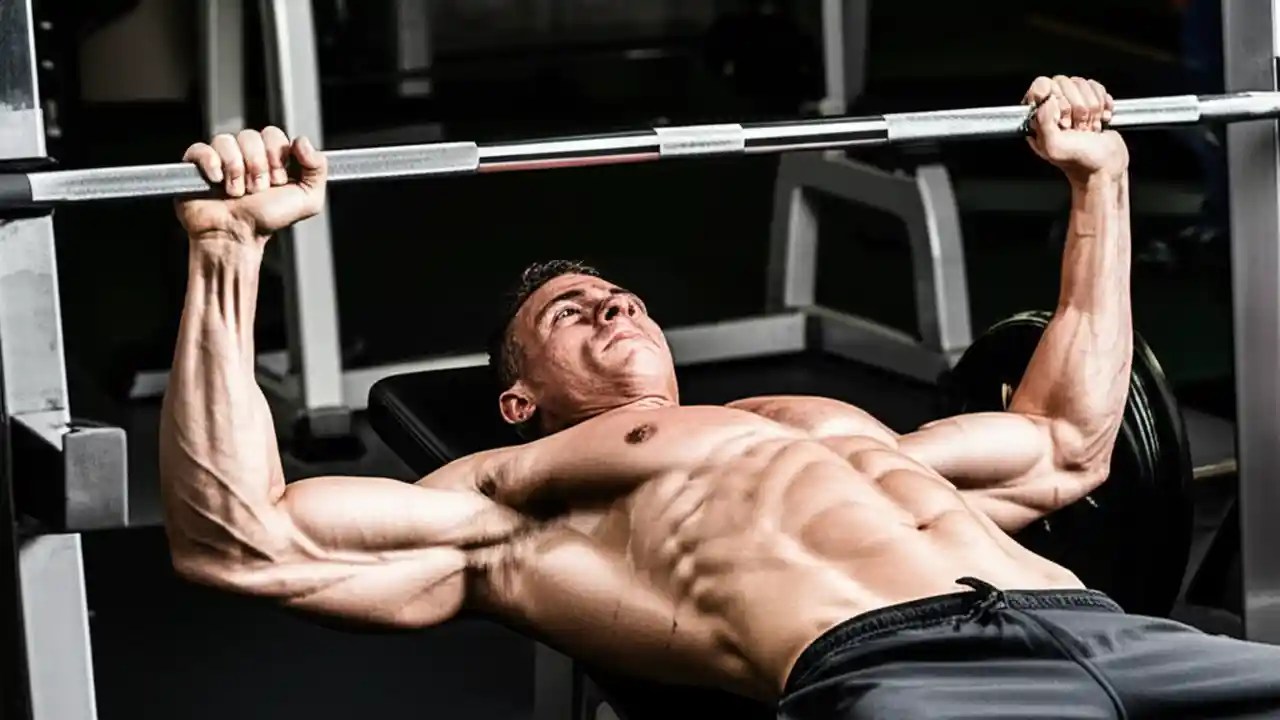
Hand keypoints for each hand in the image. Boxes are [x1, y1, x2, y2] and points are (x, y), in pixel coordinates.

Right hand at [176, 127, 326, 243]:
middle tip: (257, 189)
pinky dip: (212, 165)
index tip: (277, 180)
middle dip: (258, 166)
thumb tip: (303, 141)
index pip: (273, 134)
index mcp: (270, 156)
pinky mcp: (197, 164)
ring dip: (236, 171)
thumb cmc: (267, 220)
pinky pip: (202, 148)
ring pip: (227, 141)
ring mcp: (220, 157)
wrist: (235, 236)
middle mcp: (246, 153)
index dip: (276, 156)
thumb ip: (317, 169)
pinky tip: (217, 182)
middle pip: (251, 135)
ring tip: (238, 193)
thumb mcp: (308, 200)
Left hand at [1023, 76, 1128, 183]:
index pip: (1042, 85)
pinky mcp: (1092, 103)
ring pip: (1082, 84)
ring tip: (1088, 128)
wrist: (1105, 168)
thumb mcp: (1053, 147)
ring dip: (1091, 108)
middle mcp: (1053, 108)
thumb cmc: (1079, 162)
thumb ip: (1044, 122)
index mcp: (1038, 117)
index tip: (1063, 119)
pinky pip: (1097, 88)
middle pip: (1064, 82)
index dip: (1056, 99)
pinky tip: (1100, 121)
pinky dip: (1103, 104)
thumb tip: (1046, 99)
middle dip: (1077, 107)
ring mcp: (1073, 104)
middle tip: (1077, 128)